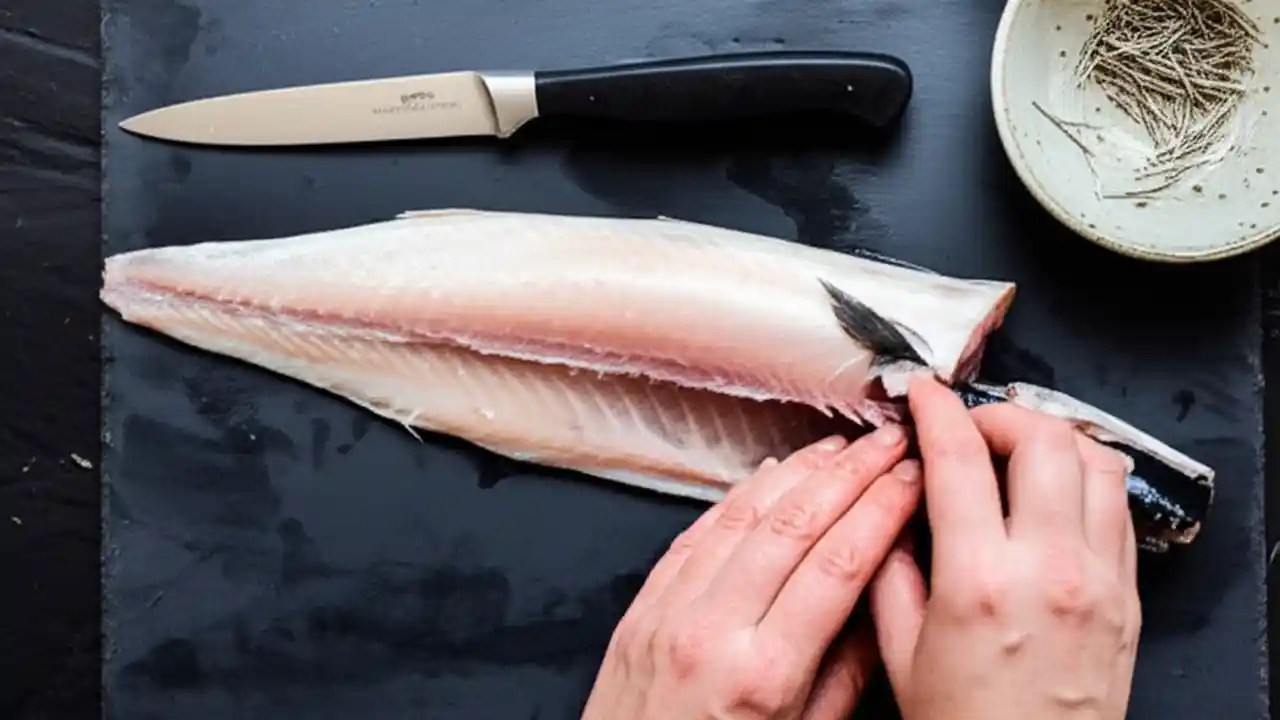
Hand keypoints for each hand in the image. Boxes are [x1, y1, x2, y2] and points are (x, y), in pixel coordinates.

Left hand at [582, 426, 922, 718]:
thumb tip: (882, 599)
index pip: (837, 564)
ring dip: (798, 472)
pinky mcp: (644, 604)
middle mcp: (712, 630)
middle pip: (793, 525)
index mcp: (764, 674)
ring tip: (840, 447)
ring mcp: (670, 610)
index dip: (882, 509)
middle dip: (849, 473)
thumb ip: (846, 671)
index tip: (914, 477)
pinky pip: (697, 532)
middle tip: (888, 442)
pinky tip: (770, 475)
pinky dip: (739, 496)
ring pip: (742, 516)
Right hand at [869, 375, 1141, 719]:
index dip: (936, 409)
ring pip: (1094, 462)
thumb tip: (892, 509)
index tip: (922, 393)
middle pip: (1041, 439)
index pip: (959, 456)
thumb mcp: (900, 653)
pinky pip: (1117, 507)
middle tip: (969, 426)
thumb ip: (888, 571)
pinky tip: (1053, 492)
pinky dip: (1086, 478)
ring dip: (1050, 438)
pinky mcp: (1128, 597)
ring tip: (1015, 450)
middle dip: (998, 413)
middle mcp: (1049, 568)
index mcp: (979, 580)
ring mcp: (1099, 580)